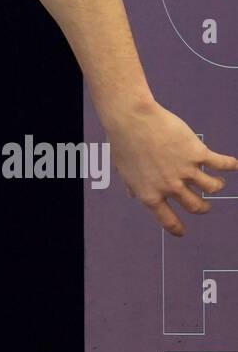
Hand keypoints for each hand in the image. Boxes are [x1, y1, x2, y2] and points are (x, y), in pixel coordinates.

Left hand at [106, 100, 237, 235]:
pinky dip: (230, 165)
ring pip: (212, 187)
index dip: (177, 228)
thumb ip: (133, 184)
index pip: (168, 220)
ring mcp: (186, 171)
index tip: (183, 232)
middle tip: (205, 205)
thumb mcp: (123, 169)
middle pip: (196, 206)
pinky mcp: (197, 153)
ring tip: (217, 182)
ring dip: (216, 186)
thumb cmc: (124, 141)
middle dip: (203, 207)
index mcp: (150, 194)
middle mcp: (171, 187)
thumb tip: (132, 194)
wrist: (131, 119)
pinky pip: (221, 163)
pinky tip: (234, 165)